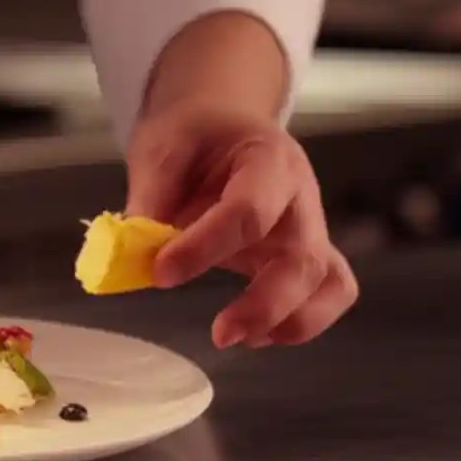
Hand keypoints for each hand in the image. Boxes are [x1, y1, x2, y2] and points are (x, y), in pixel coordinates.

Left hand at [125, 103, 358, 348]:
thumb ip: (150, 198)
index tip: (161, 273)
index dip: (205, 247)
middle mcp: (299, 196)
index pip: (248, 211)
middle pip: (303, 257)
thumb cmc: (194, 134)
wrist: (222, 121)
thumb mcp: (163, 148)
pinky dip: (304, 319)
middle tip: (220, 334)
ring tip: (241, 339)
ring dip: (294, 320)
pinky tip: (258, 335)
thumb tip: (131, 252)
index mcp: (268, 160)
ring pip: (329, 280)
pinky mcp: (305, 252)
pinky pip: (330, 290)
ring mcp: (309, 227)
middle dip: (266, 303)